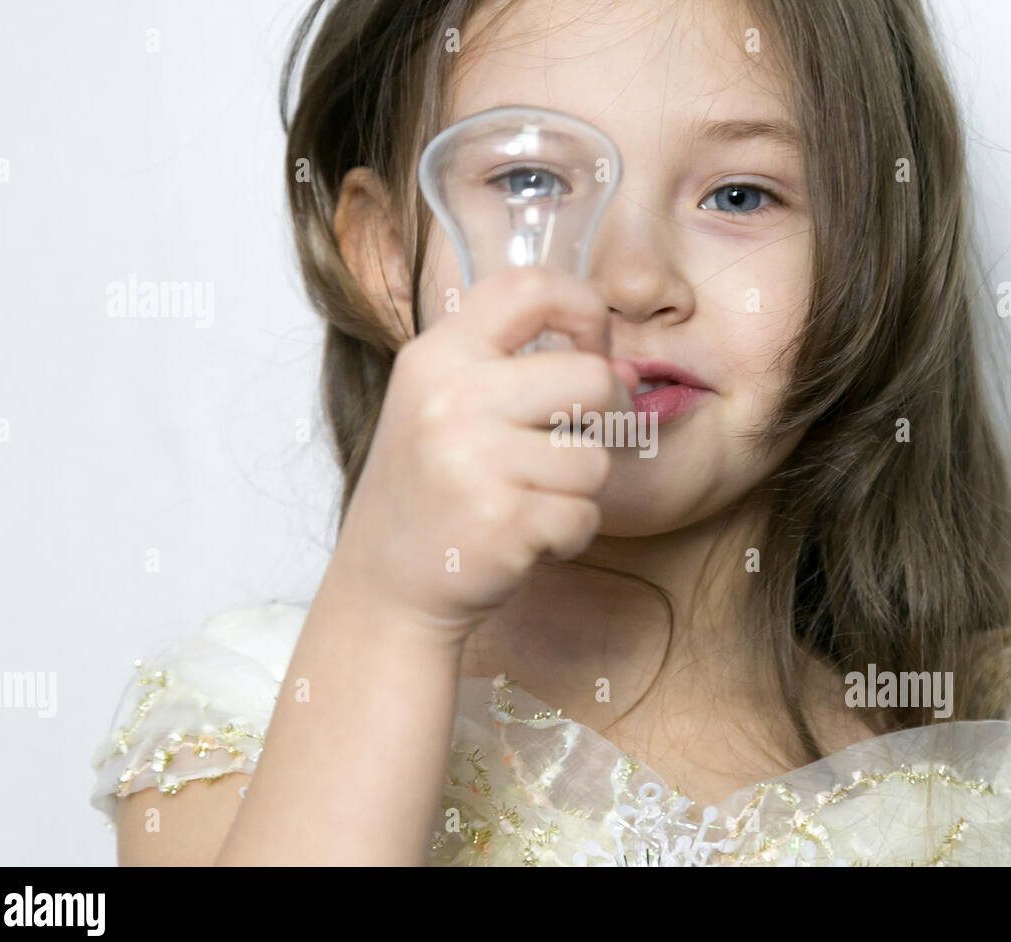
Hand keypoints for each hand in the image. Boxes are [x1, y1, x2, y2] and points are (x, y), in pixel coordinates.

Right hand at [329, 266, 637, 644]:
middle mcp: (451, 398)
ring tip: (530, 500)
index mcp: (437, 356)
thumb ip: (525, 373)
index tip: (591, 344)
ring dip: (578, 488)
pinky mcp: (502, 520)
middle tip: (578, 439)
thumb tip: (624, 368)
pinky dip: (568, 534)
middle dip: (607, 413)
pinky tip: (526, 537)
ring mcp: (474, 461)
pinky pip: (584, 516)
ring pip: (595, 458)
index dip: (584, 307)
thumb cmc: (432, 490)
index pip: (530, 287)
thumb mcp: (449, 406)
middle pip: (592, 378)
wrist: (385, 585)